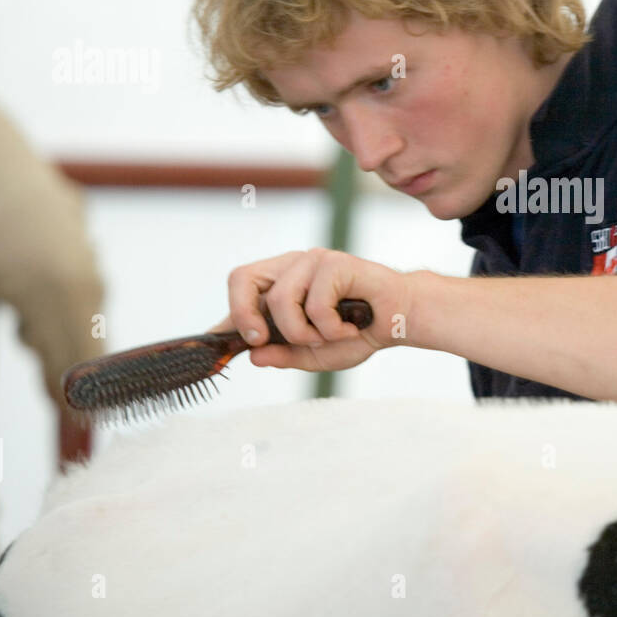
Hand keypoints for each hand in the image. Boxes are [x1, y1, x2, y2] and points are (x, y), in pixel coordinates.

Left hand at [210, 248, 415, 371]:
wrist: (401, 320)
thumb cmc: (358, 332)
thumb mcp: (314, 353)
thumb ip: (284, 354)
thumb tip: (254, 356)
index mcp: (283, 281)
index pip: (241, 291)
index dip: (225, 317)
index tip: (216, 346)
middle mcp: (293, 266)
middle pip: (242, 278)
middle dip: (244, 315)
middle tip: (262, 341)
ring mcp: (313, 260)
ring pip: (280, 300)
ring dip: (303, 333)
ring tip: (330, 337)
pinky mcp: (335, 263)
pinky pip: (314, 305)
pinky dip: (331, 328)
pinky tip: (350, 328)